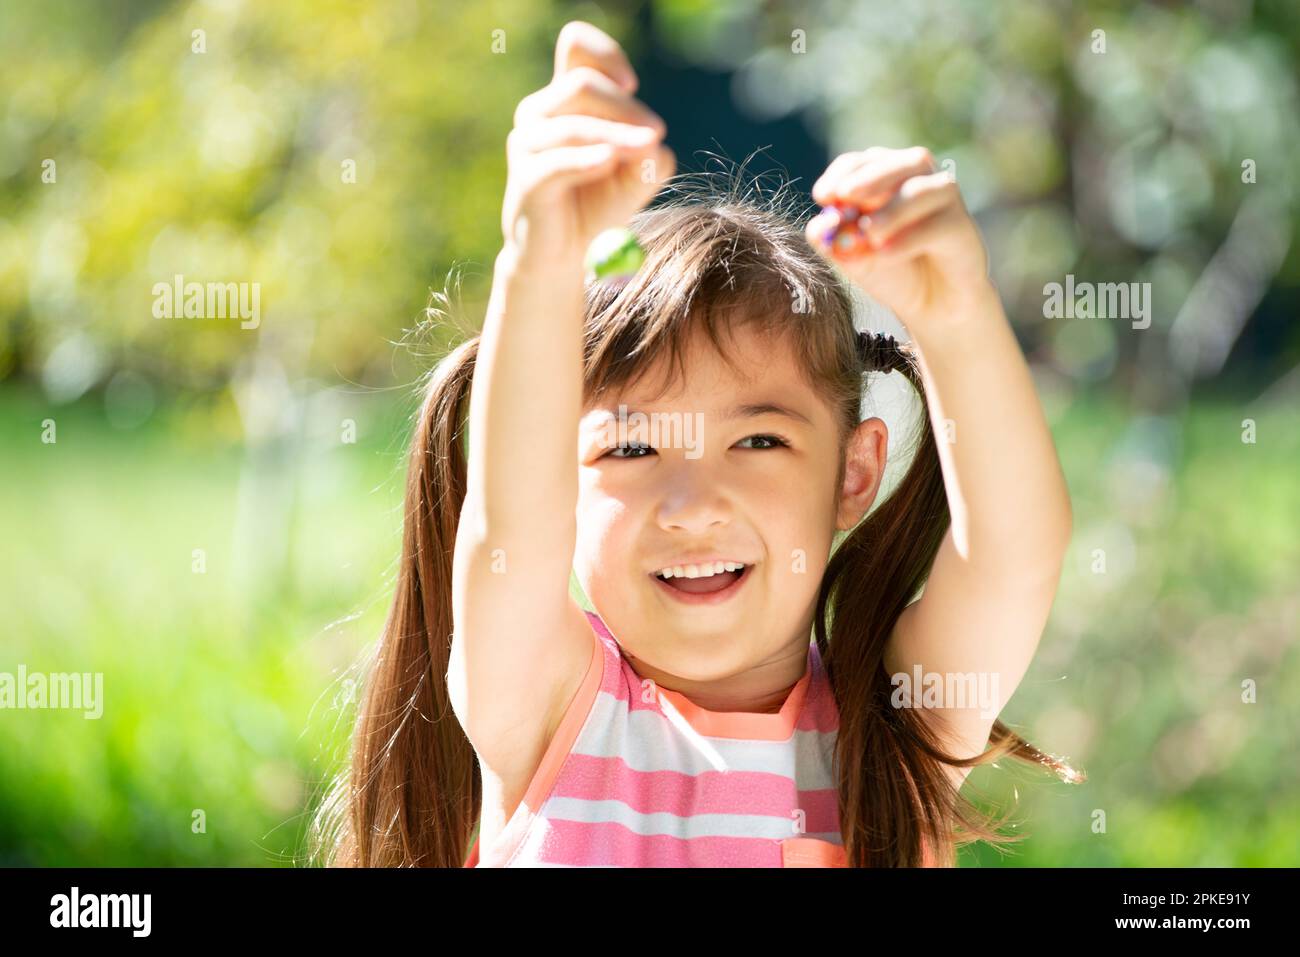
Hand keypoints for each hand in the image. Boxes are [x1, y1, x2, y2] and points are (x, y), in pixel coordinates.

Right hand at [501, 21, 675, 267]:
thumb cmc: (597, 207)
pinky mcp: (525, 180)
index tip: (633, 84)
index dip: (605, 54)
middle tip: (658, 132)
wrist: (566, 257)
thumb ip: (649, 153)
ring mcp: (527, 145)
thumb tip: (652, 142)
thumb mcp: (636, 175)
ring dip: (617, 135)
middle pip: (582, 83)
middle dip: (626, 107)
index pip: (575, 47)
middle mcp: (539, 113)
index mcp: (563, 100)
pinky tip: (609, 161)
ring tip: (648, 148)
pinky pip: (556, 162)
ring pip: (574, 124)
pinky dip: (586, 159)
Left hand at [806, 147, 991, 327]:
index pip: (862, 163)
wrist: (932, 305)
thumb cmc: (891, 272)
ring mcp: (944, 200)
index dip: (841, 175)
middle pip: (896, 164)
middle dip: (868, 178)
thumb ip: (831, 241)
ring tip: (868, 233)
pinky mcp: (962, 226)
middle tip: (844, 195)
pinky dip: (908, 238)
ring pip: (920, 190)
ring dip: (891, 210)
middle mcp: (919, 179)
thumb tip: (816, 226)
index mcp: (887, 177)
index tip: (822, 197)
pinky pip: (937, 226)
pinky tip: (886, 252)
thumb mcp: (853, 258)